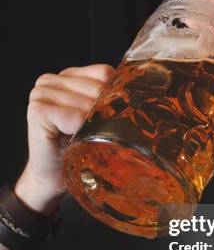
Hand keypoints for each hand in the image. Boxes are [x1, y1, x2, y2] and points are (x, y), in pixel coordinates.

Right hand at [14, 64, 113, 213]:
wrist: (53, 177)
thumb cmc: (78, 147)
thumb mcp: (96, 115)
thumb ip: (107, 96)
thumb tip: (140, 87)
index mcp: (66, 76)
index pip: (103, 72)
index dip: (114, 95)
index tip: (113, 116)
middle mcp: (49, 80)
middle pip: (96, 87)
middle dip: (104, 112)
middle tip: (100, 132)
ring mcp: (40, 94)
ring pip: (87, 104)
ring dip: (92, 126)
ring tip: (85, 138)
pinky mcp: (37, 111)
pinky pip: (74, 117)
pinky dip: (79, 132)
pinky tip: (73, 141)